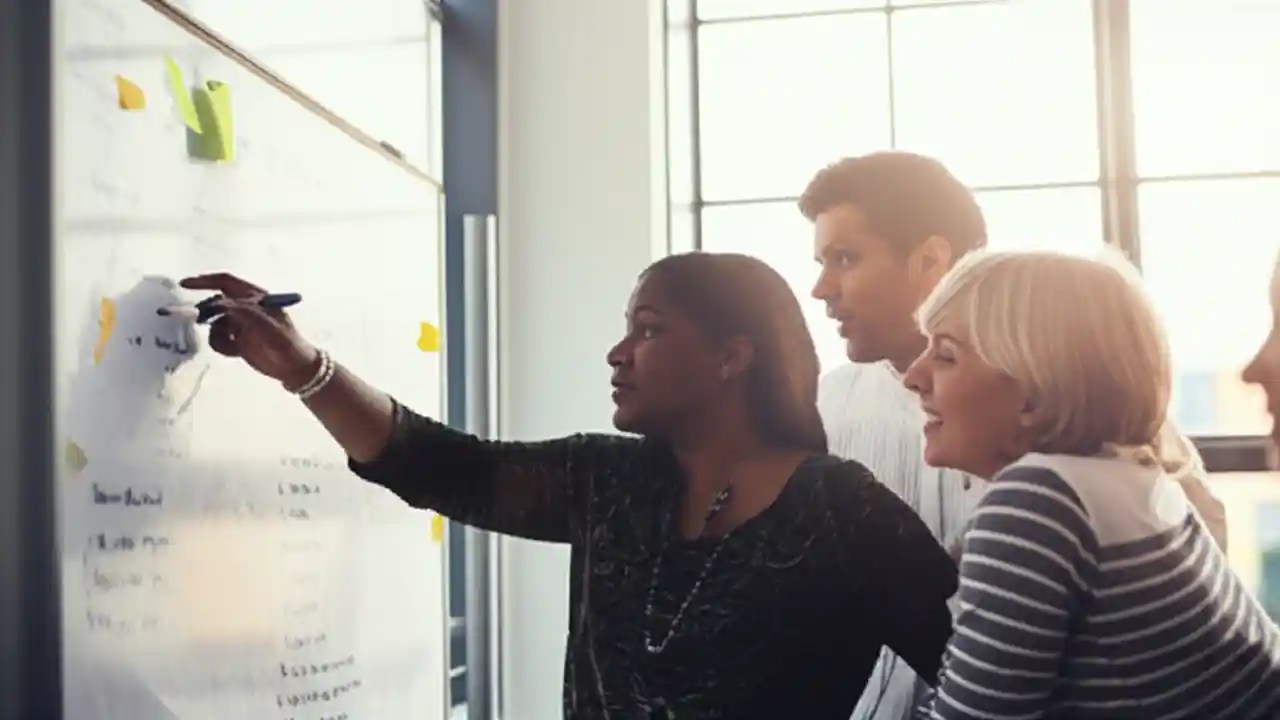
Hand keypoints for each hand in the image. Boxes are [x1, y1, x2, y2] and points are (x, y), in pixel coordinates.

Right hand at [179, 273, 319, 388]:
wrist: (293, 368)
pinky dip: (221, 345)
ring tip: (229, 342)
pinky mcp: (238, 341)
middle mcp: (245, 308)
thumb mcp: (264, 323)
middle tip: (196, 321)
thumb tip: (216, 303)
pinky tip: (235, 351)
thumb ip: (240, 311)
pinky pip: (218, 340)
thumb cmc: (284, 342)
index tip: (184, 284)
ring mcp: (241, 325)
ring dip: (216, 334)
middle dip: (205, 312)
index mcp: (255, 297)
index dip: (204, 281)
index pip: (226, 282)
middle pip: (215, 303)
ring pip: (214, 324)